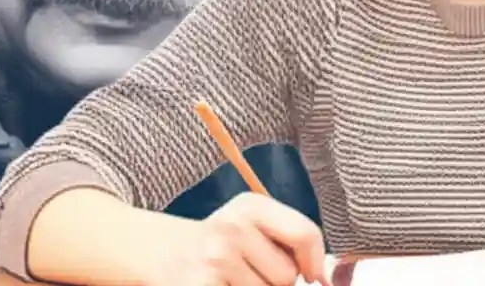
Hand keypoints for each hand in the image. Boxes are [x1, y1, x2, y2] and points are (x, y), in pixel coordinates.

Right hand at [165, 193, 329, 285]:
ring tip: (231, 280)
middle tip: (249, 274)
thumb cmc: (217, 244)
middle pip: (287, 275)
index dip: (316, 263)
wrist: (156, 251)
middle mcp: (232, 227)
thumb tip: (328, 278)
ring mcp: (214, 260)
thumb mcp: (250, 226)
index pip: (305, 234)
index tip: (311, 275)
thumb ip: (290, 242)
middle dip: (276, 283)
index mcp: (251, 206)